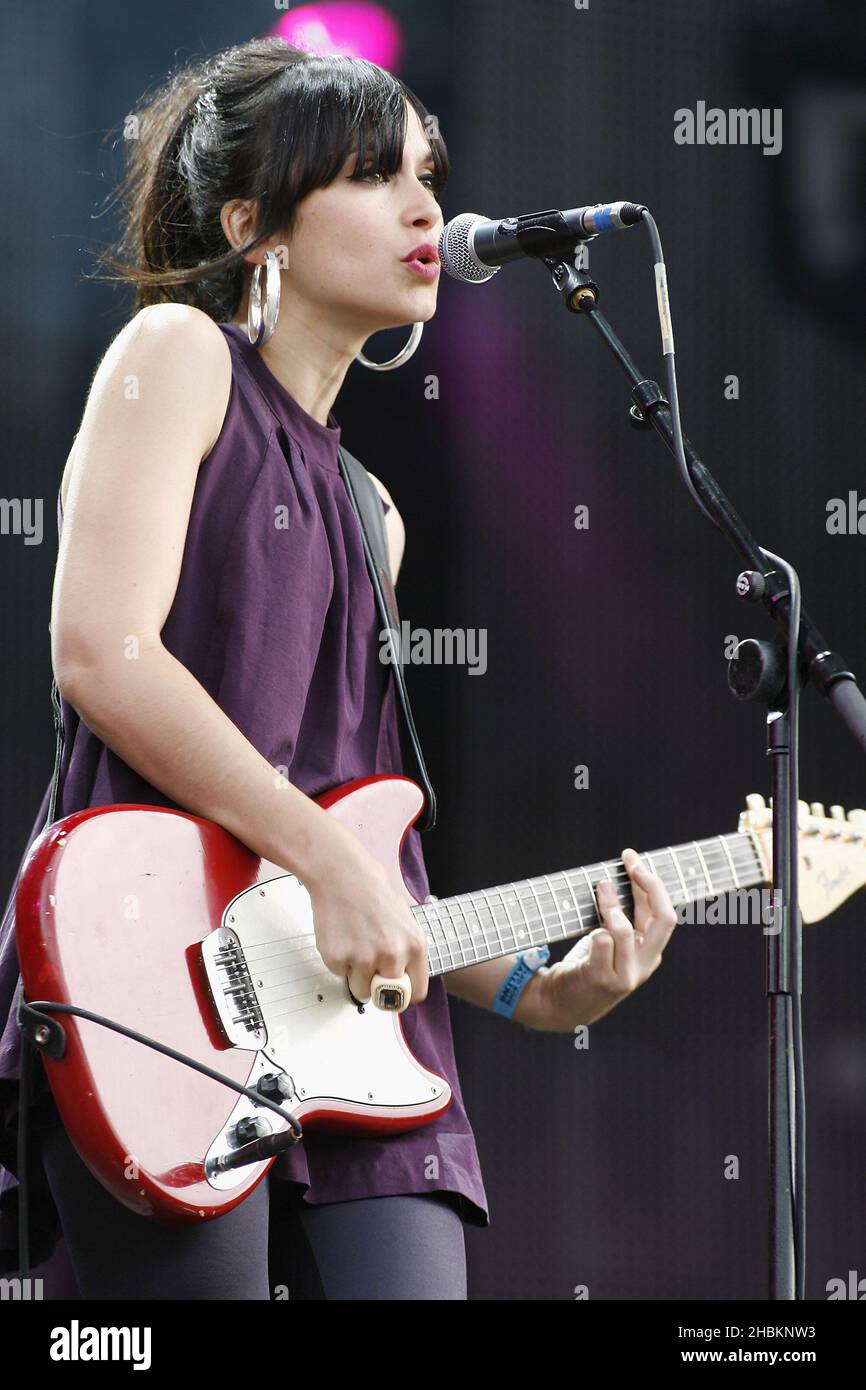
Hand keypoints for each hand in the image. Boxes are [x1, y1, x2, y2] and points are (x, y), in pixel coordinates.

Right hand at [305, 824, 428, 1004]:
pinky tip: (342, 937)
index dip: (404, 993)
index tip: (396, 991)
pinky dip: (338, 961)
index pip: (416, 992)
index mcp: (415, 946)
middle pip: (389, 998)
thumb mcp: (405, 921)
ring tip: (356, 945)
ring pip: (360, 989)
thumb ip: (407, 951)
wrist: (342, 874)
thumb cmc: (372, 890)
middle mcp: (392, 955)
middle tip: (372, 975)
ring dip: (356, 974)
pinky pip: (338, 973)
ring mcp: (364, 958)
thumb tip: (404, 978)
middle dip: (380, 990)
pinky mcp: (338, 958)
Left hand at [530, 847, 676, 1031]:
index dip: (653, 883)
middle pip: (665, 919)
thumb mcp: (612, 939)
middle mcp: (645, 964)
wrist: (561, 1003)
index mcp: (652, 952)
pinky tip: (589, 932)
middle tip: (630, 862)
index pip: (665, 914)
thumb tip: (626, 874)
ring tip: (602, 888)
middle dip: (649, 884)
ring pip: (626, 930)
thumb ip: (624, 915)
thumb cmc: (588, 964)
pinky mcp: (603, 980)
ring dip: (612, 904)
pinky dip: (595, 931)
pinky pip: (601, 943)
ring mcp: (626, 975)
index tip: (633, 860)